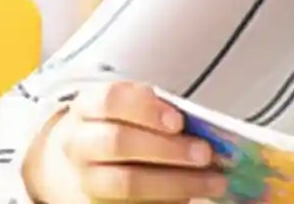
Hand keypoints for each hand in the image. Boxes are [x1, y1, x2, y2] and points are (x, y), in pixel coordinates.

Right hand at [29, 80, 229, 201]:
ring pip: (126, 184)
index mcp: (89, 106)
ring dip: (176, 183)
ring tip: (213, 182)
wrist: (89, 158)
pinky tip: (193, 199)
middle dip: (166, 149)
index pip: (111, 100)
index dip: (146, 110)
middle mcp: (80, 143)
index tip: (178, 121)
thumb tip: (206, 131)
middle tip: (205, 154)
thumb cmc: (127, 125)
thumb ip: (164, 114)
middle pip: (117, 143)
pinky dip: (167, 202)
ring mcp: (85, 178)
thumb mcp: (138, 108)